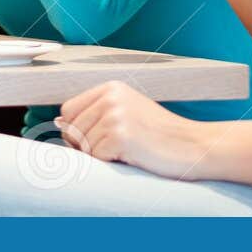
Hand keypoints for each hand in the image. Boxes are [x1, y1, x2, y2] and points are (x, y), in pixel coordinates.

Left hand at [58, 80, 215, 179]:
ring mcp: (115, 116)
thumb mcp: (127, 112)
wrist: (194, 146)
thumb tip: (57, 124)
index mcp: (110, 88)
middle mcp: (110, 98)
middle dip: (85, 146)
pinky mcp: (120, 136)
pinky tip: (131, 157)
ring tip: (127, 152)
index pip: (68, 110)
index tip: (94, 141)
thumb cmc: (161, 135)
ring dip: (100, 156)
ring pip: (83, 146)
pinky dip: (109, 163)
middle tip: (113, 151)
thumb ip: (96, 114)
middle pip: (71, 129)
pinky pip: (96, 157)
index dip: (74, 130)